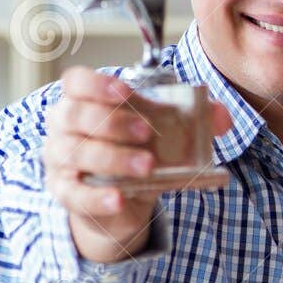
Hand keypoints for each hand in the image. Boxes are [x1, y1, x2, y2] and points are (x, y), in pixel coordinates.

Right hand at [43, 66, 232, 263]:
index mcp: (84, 101)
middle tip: (147, 131)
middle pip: (74, 115)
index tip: (126, 92)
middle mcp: (64, 128)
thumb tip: (222, 118)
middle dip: (113, 121)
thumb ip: (195, 120)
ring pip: (75, 154)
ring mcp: (60, 162)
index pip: (75, 82)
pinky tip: (118, 198)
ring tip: (148, 165)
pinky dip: (97, 196)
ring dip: (114, 158)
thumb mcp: (165, 133)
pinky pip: (75, 194)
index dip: (96, 84)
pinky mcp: (66, 194)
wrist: (123, 200)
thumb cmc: (137, 152)